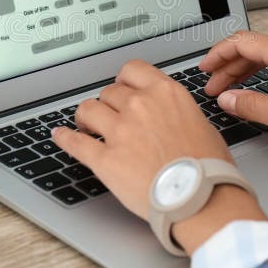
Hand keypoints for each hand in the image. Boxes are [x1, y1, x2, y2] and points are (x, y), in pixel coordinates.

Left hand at [52, 59, 265, 253]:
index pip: (132, 70)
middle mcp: (140, 106)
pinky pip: (76, 142)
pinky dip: (64, 138)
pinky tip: (59, 136)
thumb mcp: (200, 124)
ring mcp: (120, 131)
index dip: (123, 80)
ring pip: (88, 109)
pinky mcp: (105, 159)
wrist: (201, 198)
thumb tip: (167, 116)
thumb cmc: (208, 168)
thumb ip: (176, 112)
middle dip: (108, 104)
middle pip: (109, 91)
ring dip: (86, 117)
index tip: (121, 87)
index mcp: (165, 93)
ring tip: (87, 126)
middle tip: (110, 116)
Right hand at [199, 31, 267, 149]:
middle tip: (215, 87)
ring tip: (233, 89)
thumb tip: (228, 99)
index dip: (218, 54)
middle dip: (229, 66)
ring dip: (248, 68)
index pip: (242, 42)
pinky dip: (267, 70)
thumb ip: (253, 107)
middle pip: (254, 46)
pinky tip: (264, 87)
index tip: (205, 69)